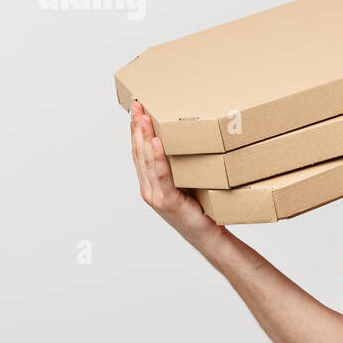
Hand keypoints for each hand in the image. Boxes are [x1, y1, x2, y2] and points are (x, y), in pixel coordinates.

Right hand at [129, 100, 224, 245]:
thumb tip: (189, 140)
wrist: (207, 237)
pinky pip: (161, 174)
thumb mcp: (188, 183)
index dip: (135, 131)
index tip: (136, 111)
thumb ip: (181, 168)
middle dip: (137, 127)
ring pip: (146, 160)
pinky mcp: (168, 201)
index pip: (139, 153)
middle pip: (139, 153)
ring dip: (144, 136)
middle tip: (137, 106)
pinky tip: (155, 142)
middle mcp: (149, 190)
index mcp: (150, 185)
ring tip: (143, 117)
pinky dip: (157, 157)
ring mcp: (156, 196)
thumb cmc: (201, 210)